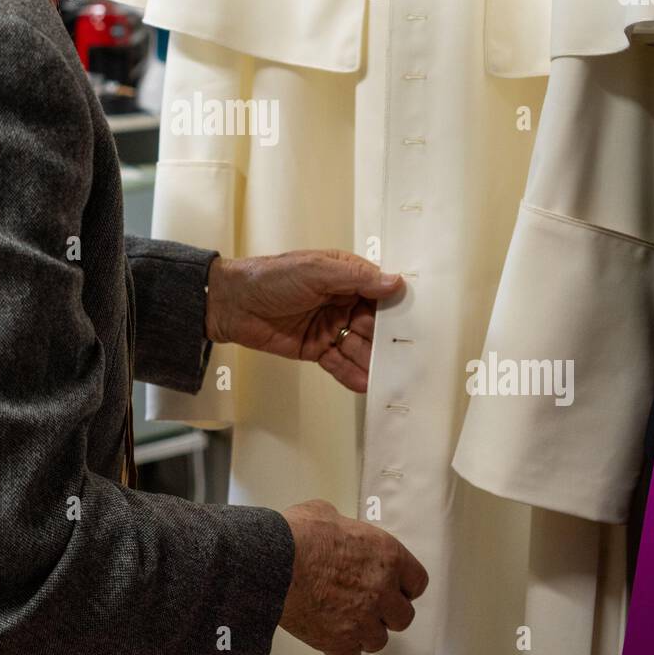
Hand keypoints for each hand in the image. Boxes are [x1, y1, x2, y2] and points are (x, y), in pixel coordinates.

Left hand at [204, 250, 403, 392]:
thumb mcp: (315, 270)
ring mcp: (331, 327)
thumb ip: (356, 277)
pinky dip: (355, 375)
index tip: (421, 321)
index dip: (399, 306)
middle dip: (391, 340)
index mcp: (345, 276)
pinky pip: (341, 364)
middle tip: (413, 358)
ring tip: (396, 378)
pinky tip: (370, 385)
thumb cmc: (271, 277)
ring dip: (376, 362)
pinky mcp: (317, 350)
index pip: (380, 292)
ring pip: (361, 347)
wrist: (232, 305)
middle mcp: (343, 302)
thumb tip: (394, 282)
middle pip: (376, 324)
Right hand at [278, 500, 427, 654]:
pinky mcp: (339, 641)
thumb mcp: (325, 513)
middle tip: (371, 606)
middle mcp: (382, 591)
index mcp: (387, 556)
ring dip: (365, 632)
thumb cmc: (297, 536)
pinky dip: (342, 647)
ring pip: (378, 640)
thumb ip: (343, 527)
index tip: (397, 589)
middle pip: (403, 617)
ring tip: (347, 621)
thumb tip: (335, 528)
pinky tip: (332, 635)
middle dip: (388, 613)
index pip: (417, 582)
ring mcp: (362, 619)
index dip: (405, 586)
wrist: (272, 562)